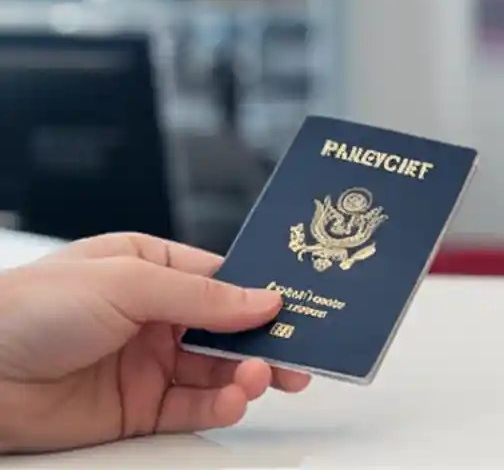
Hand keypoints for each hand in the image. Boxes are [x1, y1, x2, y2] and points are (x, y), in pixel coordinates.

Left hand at [0, 233, 309, 453]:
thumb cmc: (28, 309)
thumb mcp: (126, 281)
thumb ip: (201, 295)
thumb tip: (264, 301)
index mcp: (151, 267)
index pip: (224, 278)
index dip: (263, 292)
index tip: (300, 304)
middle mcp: (154, 315)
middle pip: (231, 328)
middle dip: (267, 340)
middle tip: (301, 352)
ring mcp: (149, 364)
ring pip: (219, 371)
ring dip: (248, 374)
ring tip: (263, 377)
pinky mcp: (140, 410)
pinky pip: (195, 408)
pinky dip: (222, 405)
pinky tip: (234, 399)